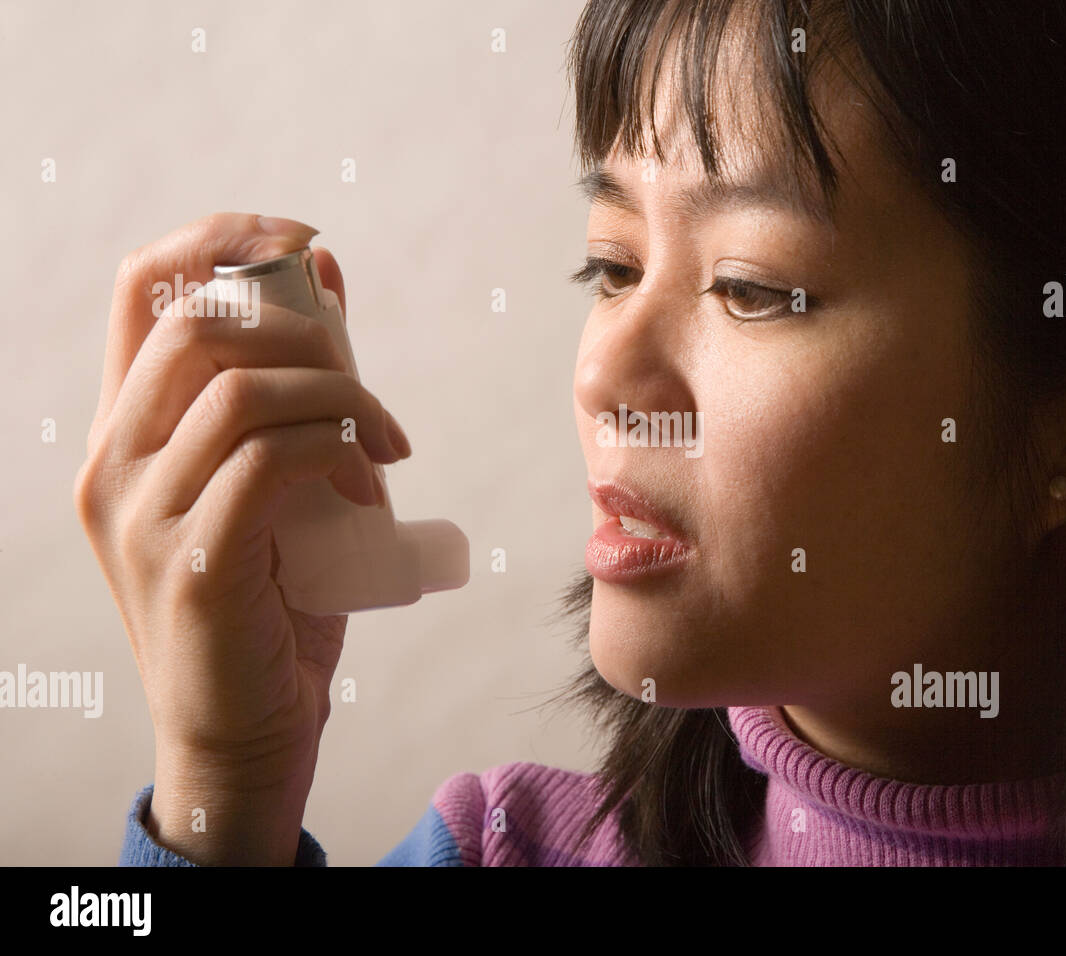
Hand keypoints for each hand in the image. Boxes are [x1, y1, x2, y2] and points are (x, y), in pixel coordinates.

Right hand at [74, 213, 410, 862]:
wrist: (245, 726)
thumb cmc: (273, 597)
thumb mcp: (277, 474)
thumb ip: (292, 382)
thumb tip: (325, 271)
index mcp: (125, 429)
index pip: (143, 288)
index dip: (219, 238)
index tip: (300, 237)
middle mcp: (113, 461)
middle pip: (199, 325)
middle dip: (307, 330)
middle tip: (365, 387)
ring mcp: (142, 514)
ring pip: (241, 392)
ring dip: (340, 398)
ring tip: (385, 447)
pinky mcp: (193, 564)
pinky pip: (270, 464)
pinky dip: (335, 451)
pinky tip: (366, 482)